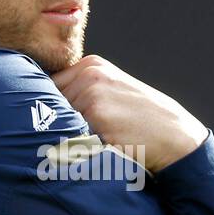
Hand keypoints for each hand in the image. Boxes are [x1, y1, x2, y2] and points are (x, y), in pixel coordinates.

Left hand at [50, 55, 207, 173]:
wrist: (174, 136)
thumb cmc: (141, 120)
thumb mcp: (113, 92)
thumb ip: (82, 91)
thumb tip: (39, 106)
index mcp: (92, 65)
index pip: (47, 86)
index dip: (47, 109)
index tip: (55, 123)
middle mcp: (90, 75)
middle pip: (47, 104)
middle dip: (54, 124)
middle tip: (78, 138)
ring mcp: (92, 93)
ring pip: (56, 122)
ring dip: (65, 137)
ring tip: (91, 143)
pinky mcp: (97, 116)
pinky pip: (70, 136)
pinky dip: (76, 147)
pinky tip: (96, 148)